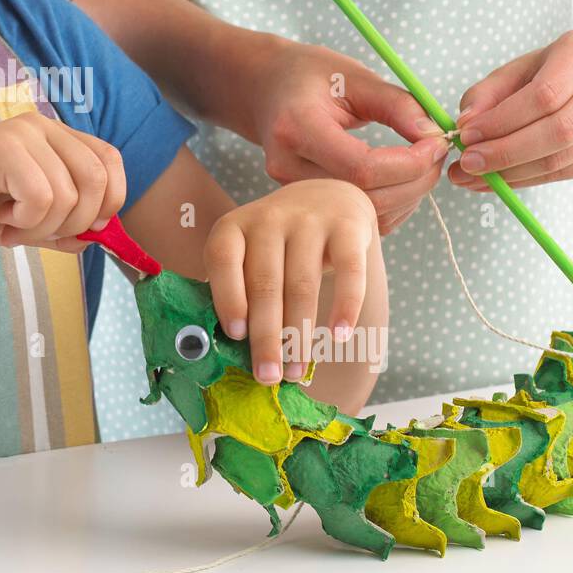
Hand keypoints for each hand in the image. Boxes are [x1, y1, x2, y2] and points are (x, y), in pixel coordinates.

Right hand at [0, 111, 125, 252]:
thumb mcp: (30, 222)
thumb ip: (66, 226)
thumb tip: (101, 236)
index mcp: (54, 136)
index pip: (110, 160)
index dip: (110, 201)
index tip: (83, 229)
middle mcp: (41, 126)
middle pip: (98, 177)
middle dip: (76, 221)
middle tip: (38, 231)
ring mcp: (22, 133)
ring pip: (69, 194)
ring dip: (43, 226)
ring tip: (11, 224)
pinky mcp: (2, 147)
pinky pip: (41, 197)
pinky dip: (26, 221)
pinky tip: (0, 218)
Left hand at [202, 179, 377, 385]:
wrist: (326, 196)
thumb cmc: (276, 243)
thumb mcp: (247, 253)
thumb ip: (237, 288)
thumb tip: (231, 349)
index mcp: (233, 227)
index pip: (223, 259)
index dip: (228, 297)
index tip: (236, 336)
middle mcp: (268, 218)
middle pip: (265, 283)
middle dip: (266, 336)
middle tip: (267, 376)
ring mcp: (309, 220)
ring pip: (302, 284)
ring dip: (299, 333)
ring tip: (295, 370)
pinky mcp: (348, 227)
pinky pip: (349, 271)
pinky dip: (345, 306)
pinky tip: (339, 335)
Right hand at [218, 31, 449, 234]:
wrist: (266, 90)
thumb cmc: (309, 76)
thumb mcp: (356, 77)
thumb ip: (398, 105)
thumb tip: (435, 137)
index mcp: (296, 128)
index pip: (361, 168)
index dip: (409, 163)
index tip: (437, 143)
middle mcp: (287, 166)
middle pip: (364, 198)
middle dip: (414, 182)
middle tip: (437, 155)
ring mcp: (291, 191)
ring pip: (364, 215)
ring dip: (407, 197)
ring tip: (422, 166)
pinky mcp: (305, 203)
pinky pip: (356, 220)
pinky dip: (391, 206)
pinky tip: (401, 180)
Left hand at [450, 29, 572, 189]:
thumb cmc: (549, 72)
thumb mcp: (515, 71)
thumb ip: (485, 94)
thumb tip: (464, 125)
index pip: (544, 95)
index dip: (502, 120)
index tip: (466, 135)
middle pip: (558, 131)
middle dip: (505, 152)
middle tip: (467, 163)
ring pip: (561, 159)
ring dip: (511, 173)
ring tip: (474, 176)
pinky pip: (565, 174)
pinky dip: (527, 180)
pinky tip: (499, 180)